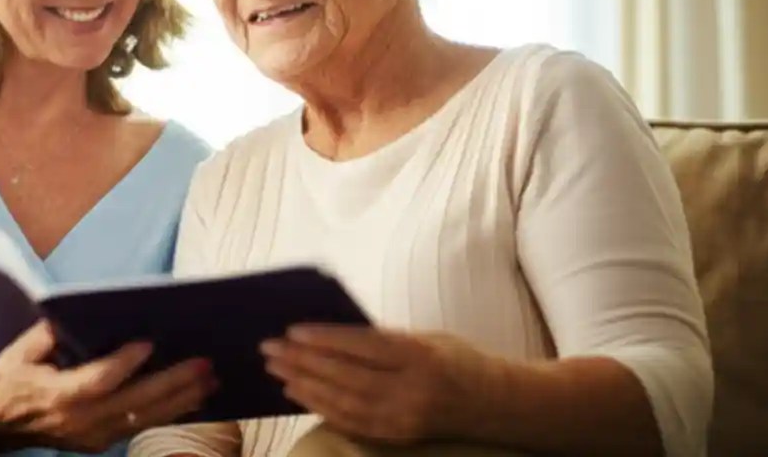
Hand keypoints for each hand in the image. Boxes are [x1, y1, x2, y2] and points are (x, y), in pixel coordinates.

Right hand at [0, 321, 216, 452]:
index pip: (99, 380)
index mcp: (58, 395)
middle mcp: (80, 421)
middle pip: (134, 403)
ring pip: (144, 420)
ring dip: (181, 400)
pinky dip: (169, 413)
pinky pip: (140, 428)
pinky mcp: (100, 444)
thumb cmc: (10, 379)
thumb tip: (84, 311)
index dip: (125, 362)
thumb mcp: (22, 350)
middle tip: (204, 364)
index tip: (149, 341)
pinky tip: (193, 398)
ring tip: (210, 380)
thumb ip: (52, 333)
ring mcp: (92, 436)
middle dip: (173, 383)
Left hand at [262, 325, 495, 444]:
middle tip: (271, 349)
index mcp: (420, 356)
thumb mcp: (426, 337)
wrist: (496, 403)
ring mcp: (406, 418)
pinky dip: (322, 408)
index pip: (363, 346)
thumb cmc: (457, 358)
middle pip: (348, 377)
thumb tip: (330, 334)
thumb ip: (382, 338)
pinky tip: (300, 394)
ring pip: (345, 404)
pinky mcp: (400, 436)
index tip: (292, 331)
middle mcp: (412, 390)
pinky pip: (353, 424)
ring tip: (277, 370)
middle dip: (304, 362)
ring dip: (306, 386)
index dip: (325, 339)